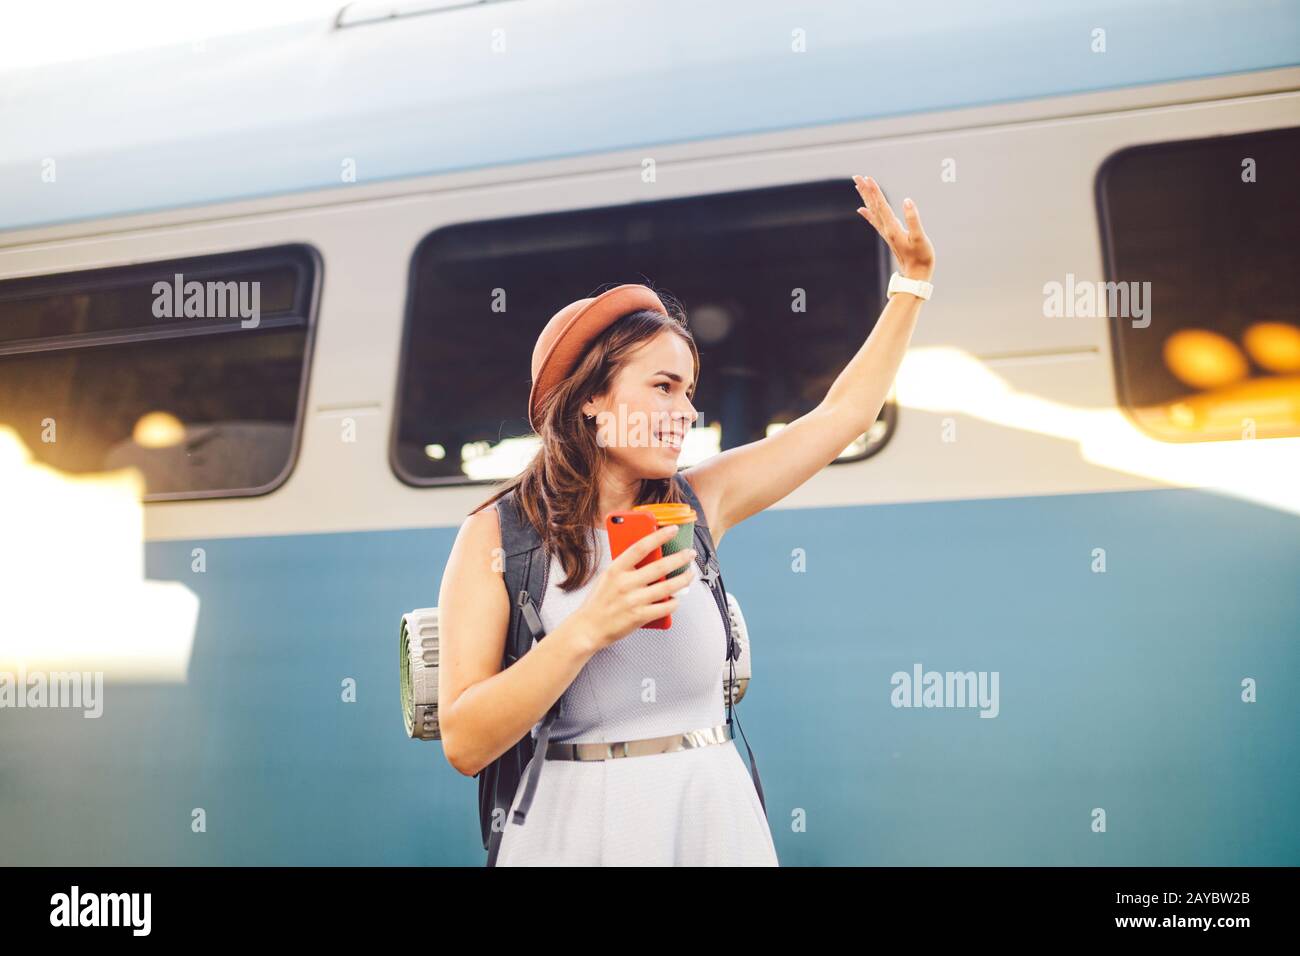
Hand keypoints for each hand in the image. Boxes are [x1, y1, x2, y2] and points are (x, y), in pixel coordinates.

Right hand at [571, 524, 695, 650]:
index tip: (672, 530)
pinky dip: (674, 602)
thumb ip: (626, 567)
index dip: (659, 536)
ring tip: (689, 575)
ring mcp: (634, 600)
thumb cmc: (598, 602)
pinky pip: (665, 607)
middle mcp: (625, 583)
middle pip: (660, 566)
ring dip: (683, 579)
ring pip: (668, 587)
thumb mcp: (608, 577)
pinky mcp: (640, 616)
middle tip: (689, 554)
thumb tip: (649, 556)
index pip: (641, 547)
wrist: (588, 628)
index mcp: (616, 569)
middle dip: (680, 558)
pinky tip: (677, 598)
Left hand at [853, 175, 934, 281]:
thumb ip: (913, 219)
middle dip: (866, 190)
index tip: (868, 178)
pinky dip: (868, 213)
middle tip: (857, 176)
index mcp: (892, 227)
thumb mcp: (920, 238)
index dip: (875, 191)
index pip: (881, 205)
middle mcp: (886, 229)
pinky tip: (861, 209)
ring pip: (873, 211)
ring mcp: (887, 232)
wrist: (916, 276)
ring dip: (866, 198)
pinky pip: (875, 221)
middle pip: (873, 205)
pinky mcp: (890, 236)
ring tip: (859, 186)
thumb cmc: (921, 257)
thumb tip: (907, 201)